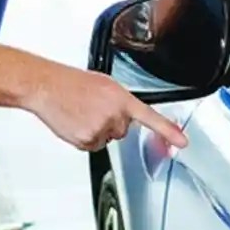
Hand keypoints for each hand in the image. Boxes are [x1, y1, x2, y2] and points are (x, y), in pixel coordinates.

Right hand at [24, 64, 189, 151]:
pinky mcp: (87, 141)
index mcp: (121, 98)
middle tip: (92, 108)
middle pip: (122, 130)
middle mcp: (114, 115)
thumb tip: (124, 115)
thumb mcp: (104, 85)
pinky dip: (84, 137)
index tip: (182, 143)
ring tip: (80, 113)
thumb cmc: (71, 83)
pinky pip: (92, 146)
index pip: (150, 117)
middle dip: (110, 122)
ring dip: (95, 130)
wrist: (48, 87)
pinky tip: (75, 122)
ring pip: (106, 139)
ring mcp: (101, 129)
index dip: (168, 131)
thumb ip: (119, 102)